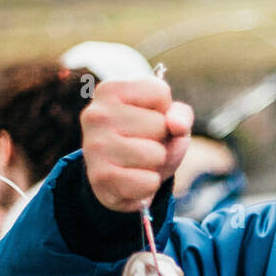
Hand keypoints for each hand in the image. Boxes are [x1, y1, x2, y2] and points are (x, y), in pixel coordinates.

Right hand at [81, 77, 193, 212]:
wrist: (122, 182)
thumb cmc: (146, 141)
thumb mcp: (168, 120)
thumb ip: (181, 114)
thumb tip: (176, 125)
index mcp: (109, 90)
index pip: (160, 93)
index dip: (164, 112)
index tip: (146, 119)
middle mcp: (96, 114)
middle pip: (160, 125)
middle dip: (160, 140)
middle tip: (141, 145)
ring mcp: (95, 146)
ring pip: (156, 154)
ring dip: (155, 163)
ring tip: (138, 162)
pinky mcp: (101, 178)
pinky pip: (149, 182)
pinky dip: (149, 185)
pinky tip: (132, 181)